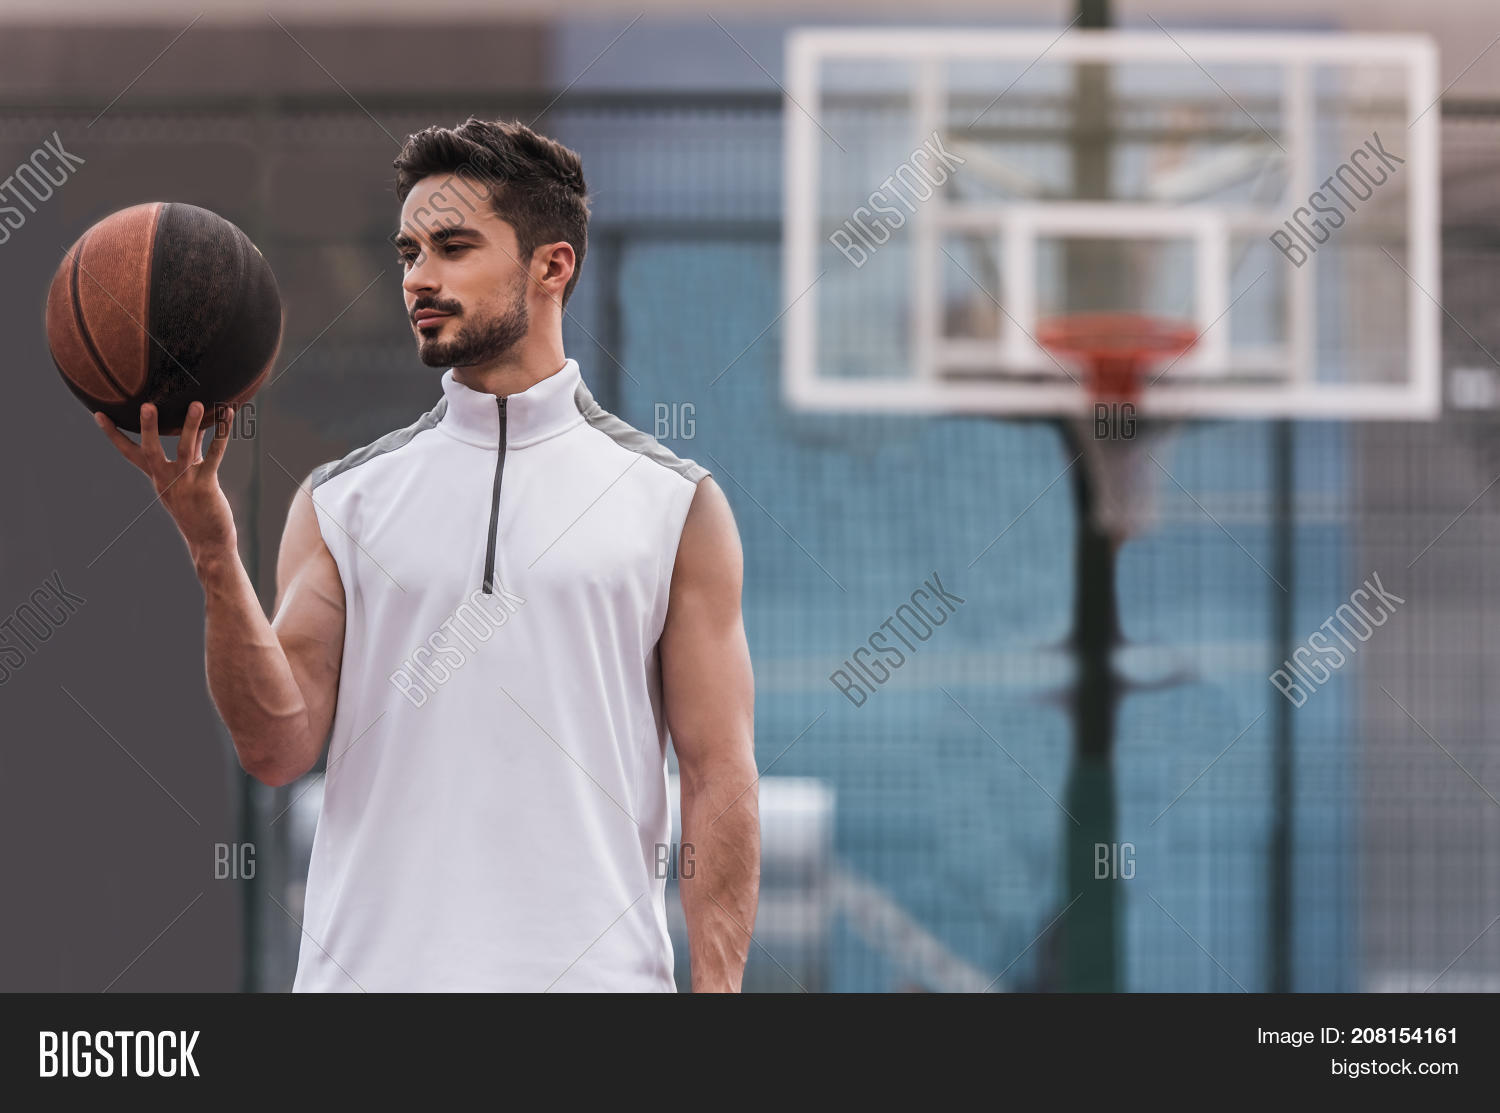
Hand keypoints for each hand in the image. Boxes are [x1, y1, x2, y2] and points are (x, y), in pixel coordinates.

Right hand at [95, 401, 238, 559]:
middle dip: (148, 428)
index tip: (98, 413)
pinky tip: (229, 416)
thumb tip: (196, 425)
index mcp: (157, 476)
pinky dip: (222, 436)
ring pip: (186, 450)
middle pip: (151, 450)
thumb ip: (190, 450)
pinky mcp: (205, 486)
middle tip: (146, 405)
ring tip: (198, 404)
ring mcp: (185, 483)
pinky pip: (214, 457)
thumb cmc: (196, 506)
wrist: (208, 541)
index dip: (113, 434)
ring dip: (191, 426)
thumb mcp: (186, 477)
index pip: (129, 453)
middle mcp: (166, 479)